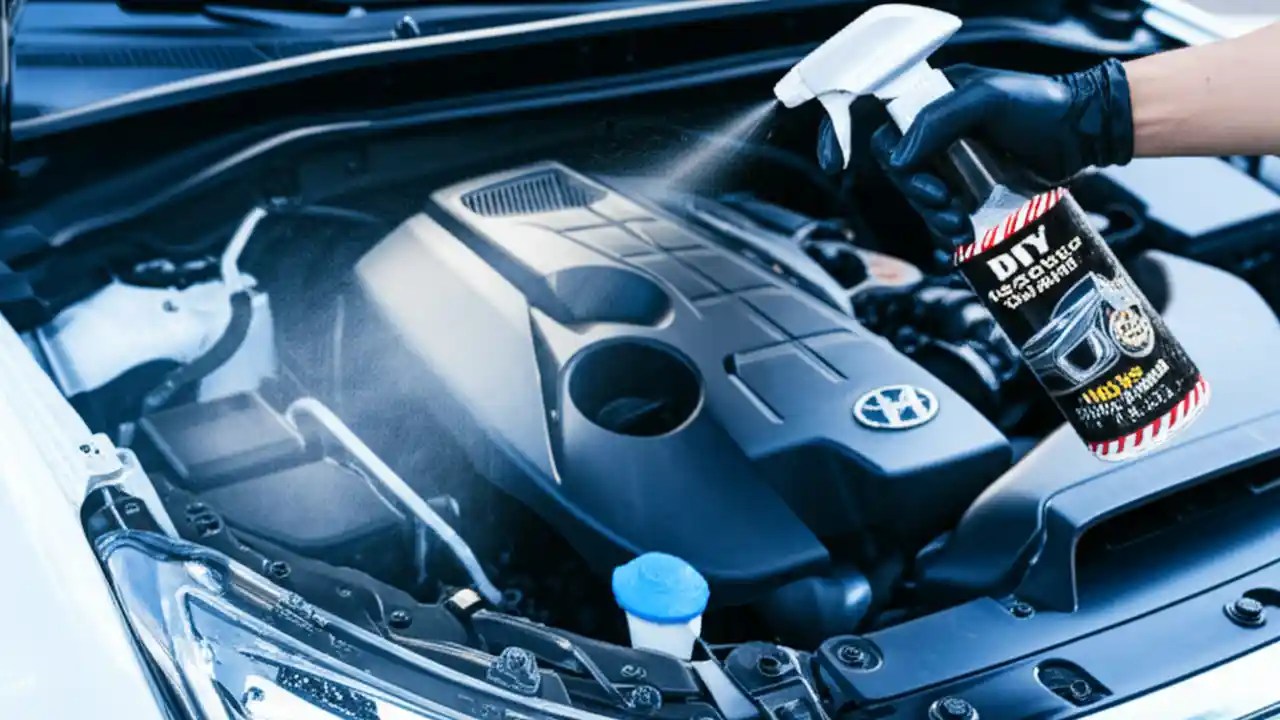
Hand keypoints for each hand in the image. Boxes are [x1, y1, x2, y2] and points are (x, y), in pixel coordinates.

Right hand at [819, 60, 1133, 247]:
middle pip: (895, 166)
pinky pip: (941, 212)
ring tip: (960, 224)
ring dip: (931, 215)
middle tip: (943, 202)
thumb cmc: (1045, 105)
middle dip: (914, 190)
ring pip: (917, 195)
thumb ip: (939, 121)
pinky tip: (962, 236)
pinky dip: (947, 228)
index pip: (872, 111)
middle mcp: (935, 129)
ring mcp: (952, 160)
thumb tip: (899, 156)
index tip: (835, 163)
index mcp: (930, 98)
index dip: (842, 132)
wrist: (1087, 134)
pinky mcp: (970, 188)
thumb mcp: (989, 100)